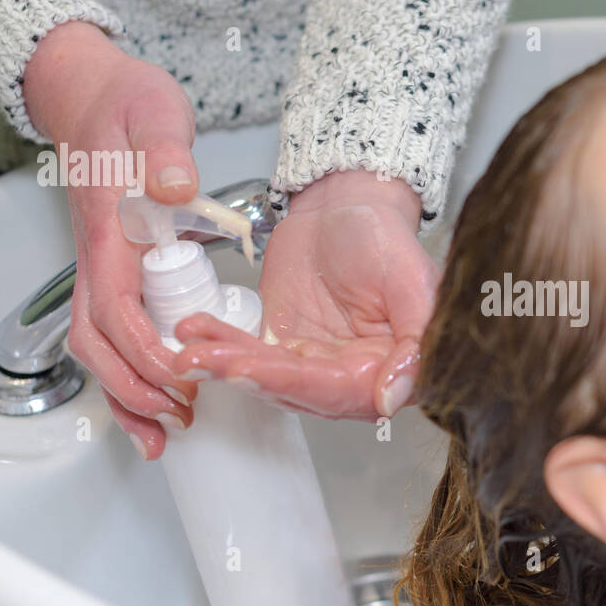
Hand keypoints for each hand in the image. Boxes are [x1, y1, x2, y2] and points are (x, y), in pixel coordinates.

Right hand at [23, 20, 203, 459]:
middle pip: (98, 345)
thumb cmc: (125, 107)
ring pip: (100, 349)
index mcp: (108, 234)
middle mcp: (98, 260)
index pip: (116, 309)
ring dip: (127, 395)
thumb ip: (164, 149)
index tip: (182, 377)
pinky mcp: (116, 273)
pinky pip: (115, 334)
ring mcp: (103, 270)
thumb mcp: (154, 114)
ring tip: (164, 435)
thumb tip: (172, 184)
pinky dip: (131, 374)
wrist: (97, 96)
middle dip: (134, 390)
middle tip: (180, 419)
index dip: (145, 351)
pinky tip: (158, 398)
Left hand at [171, 169, 439, 420]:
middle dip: (251, 377)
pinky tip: (193, 334)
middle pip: (298, 390)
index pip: (347, 393)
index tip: (260, 373)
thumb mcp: (415, 284)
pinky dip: (218, 345)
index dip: (303, 387)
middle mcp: (350, 376)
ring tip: (190, 350)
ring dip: (226, 364)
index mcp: (390, 370)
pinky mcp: (277, 344)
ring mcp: (310, 363)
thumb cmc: (386, 240)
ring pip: (265, 375)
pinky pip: (245, 351)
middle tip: (211, 363)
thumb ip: (415, 343)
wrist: (347, 205)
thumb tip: (392, 399)